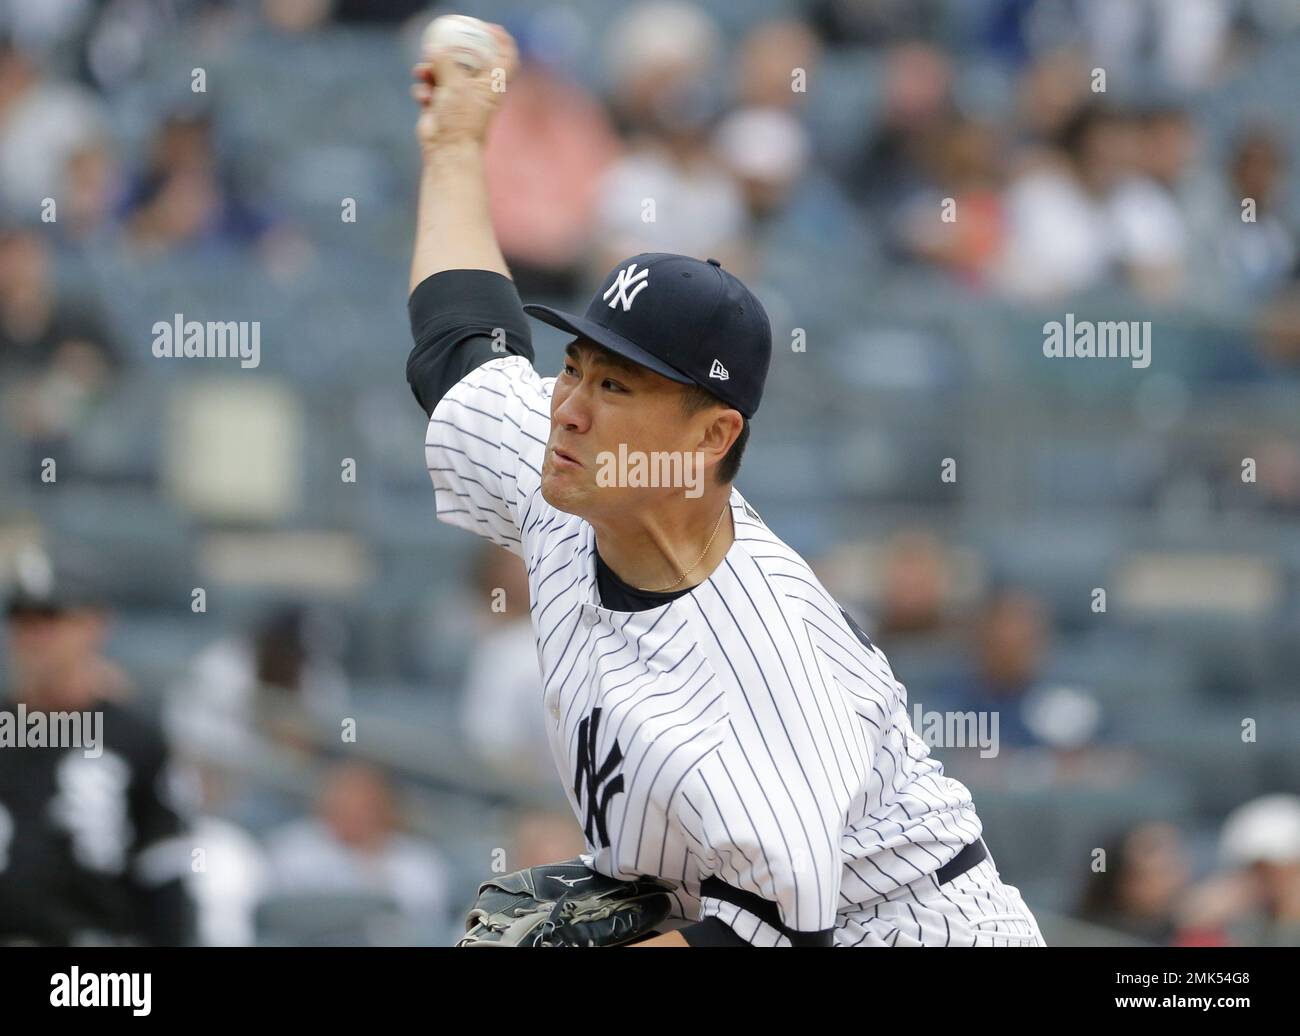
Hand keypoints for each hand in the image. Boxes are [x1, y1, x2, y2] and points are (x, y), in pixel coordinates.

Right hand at [410, 21, 517, 153]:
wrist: (447, 150)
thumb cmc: (460, 119)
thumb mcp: (454, 83)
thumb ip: (444, 62)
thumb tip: (433, 49)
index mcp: (491, 84)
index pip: (505, 58)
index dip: (501, 41)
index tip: (489, 29)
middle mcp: (476, 90)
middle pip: (467, 61)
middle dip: (451, 52)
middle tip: (440, 44)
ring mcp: (458, 99)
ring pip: (443, 73)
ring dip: (430, 70)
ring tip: (423, 73)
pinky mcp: (440, 108)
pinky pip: (429, 89)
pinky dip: (424, 91)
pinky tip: (423, 99)